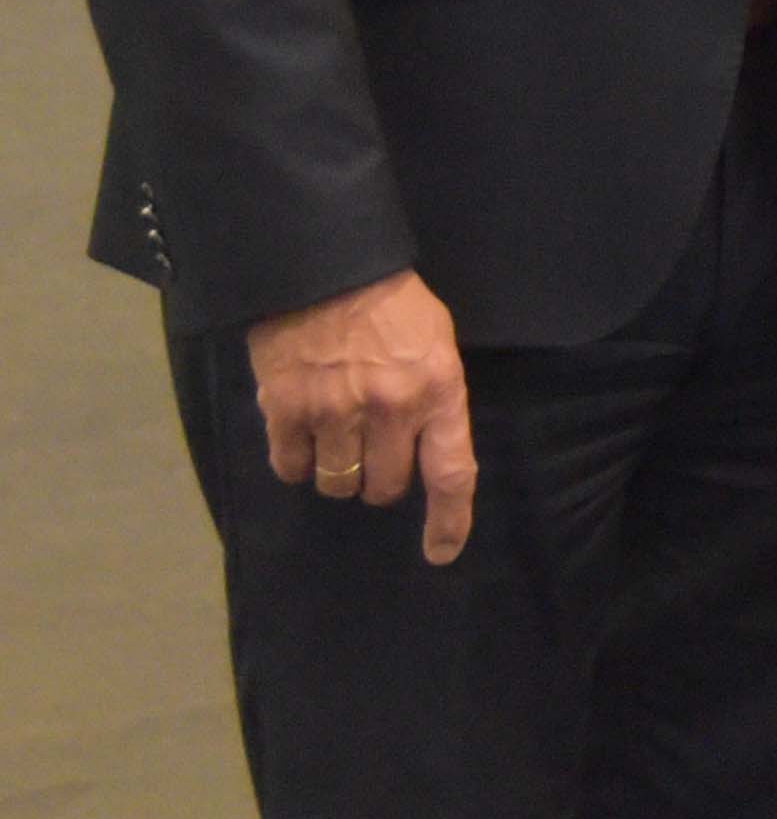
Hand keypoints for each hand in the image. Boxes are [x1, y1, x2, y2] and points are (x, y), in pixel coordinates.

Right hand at [249, 271, 477, 562]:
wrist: (323, 266)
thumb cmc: (391, 302)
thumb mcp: (436, 342)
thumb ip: (434, 396)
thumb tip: (423, 448)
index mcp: (437, 391)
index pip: (451, 473)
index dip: (448, 521)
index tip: (440, 553)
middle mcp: (389, 409)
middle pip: (384, 487)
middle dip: (379, 481)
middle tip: (371, 453)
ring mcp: (334, 412)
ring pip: (336, 482)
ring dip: (336, 473)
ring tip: (334, 438)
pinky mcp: (284, 409)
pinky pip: (290, 466)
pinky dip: (295, 462)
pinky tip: (300, 435)